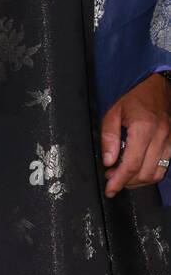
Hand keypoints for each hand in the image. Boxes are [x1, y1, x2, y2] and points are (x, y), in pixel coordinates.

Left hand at [101, 73, 170, 195]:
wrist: (157, 85)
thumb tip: (109, 161)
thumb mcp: (114, 111)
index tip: (110, 189)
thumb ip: (109, 137)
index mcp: (143, 128)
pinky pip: (164, 167)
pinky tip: (138, 169)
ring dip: (139, 181)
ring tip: (123, 176)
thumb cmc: (134, 96)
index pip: (131, 164)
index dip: (119, 180)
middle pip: (144, 173)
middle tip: (112, 178)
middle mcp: (160, 137)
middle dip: (126, 182)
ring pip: (156, 174)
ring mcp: (170, 141)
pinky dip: (150, 173)